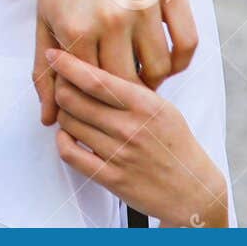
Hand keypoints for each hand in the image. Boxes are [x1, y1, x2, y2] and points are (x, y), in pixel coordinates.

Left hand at [33, 0, 197, 122]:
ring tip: (144, 77)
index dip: (98, 101)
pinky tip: (168, 62)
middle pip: (129, 83)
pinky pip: (187, 41)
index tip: (100, 103)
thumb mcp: (42, 20)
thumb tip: (48, 121)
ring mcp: (143, 2)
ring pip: (161, 67)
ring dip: (154, 80)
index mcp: (77, 30)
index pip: (94, 89)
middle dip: (126, 95)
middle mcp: (112, 19)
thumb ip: (45, 72)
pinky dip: (182, 61)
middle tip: (125, 95)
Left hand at [47, 49, 227, 226]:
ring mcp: (119, 154)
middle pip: (72, 99)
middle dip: (60, 87)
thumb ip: (129, 89)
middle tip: (61, 85)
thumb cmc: (175, 145)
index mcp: (145, 105)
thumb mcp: (161, 107)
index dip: (68, 64)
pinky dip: (62, 140)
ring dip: (62, 114)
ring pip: (67, 123)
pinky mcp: (110, 178)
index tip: (53, 54)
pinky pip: (69, 153)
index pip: (95, 79)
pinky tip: (69, 135)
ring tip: (71, 112)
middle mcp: (131, 127)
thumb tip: (91, 68)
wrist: (193, 191)